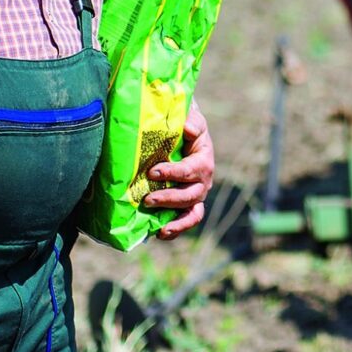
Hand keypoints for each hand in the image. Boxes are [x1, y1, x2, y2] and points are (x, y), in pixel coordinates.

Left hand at [143, 99, 213, 239]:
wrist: (183, 133)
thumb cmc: (184, 124)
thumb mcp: (191, 117)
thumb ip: (191, 120)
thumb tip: (187, 128)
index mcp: (204, 160)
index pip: (190, 170)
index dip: (173, 173)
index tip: (152, 172)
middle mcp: (203, 182)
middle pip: (191, 196)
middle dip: (169, 199)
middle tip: (147, 199)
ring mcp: (195, 196)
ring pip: (192, 214)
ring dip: (177, 222)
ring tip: (160, 228)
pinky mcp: (186, 205)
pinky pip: (186, 221)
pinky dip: (176, 230)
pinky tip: (160, 234)